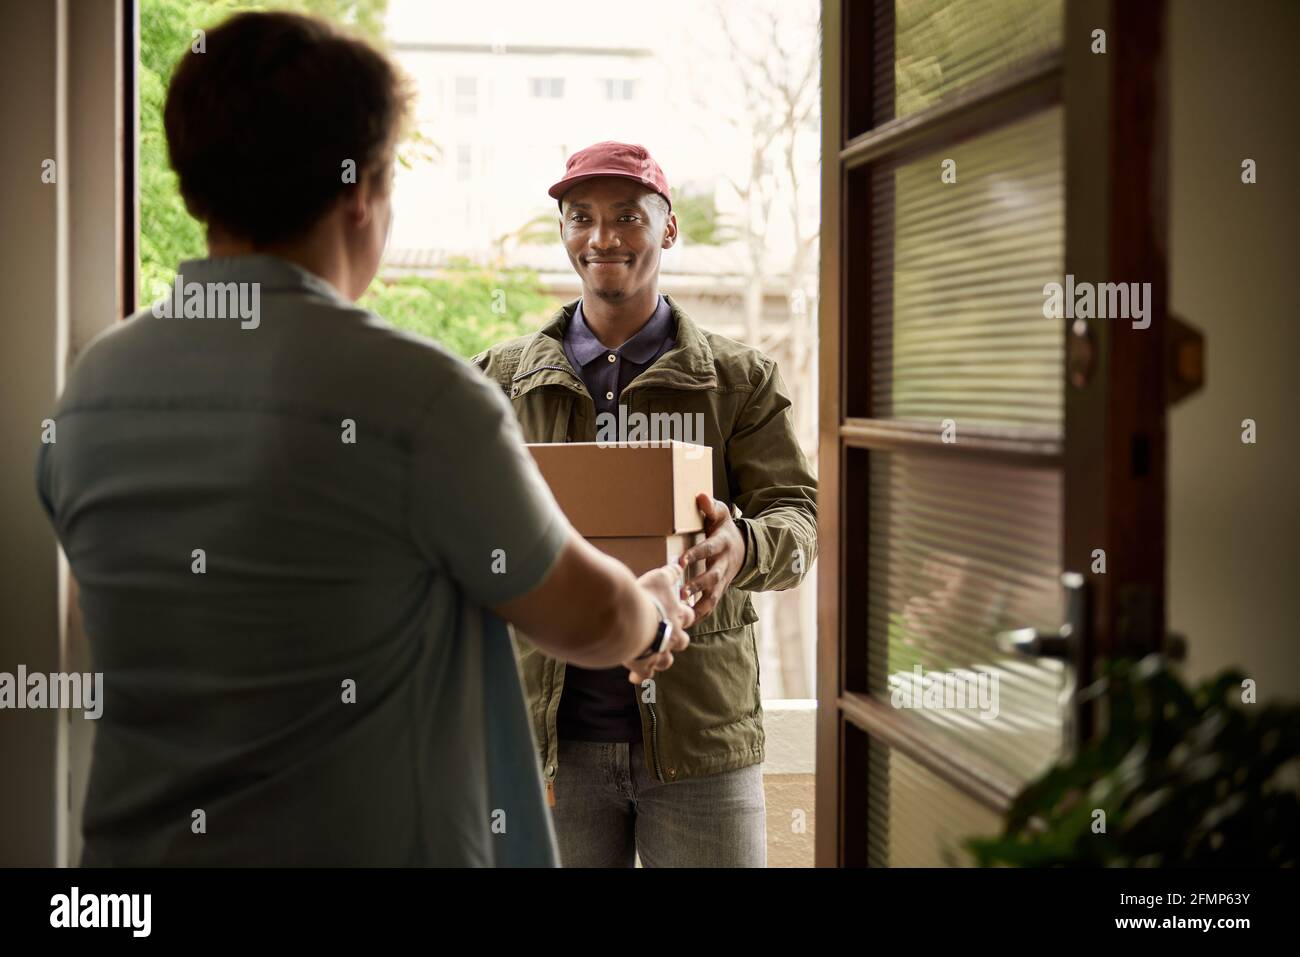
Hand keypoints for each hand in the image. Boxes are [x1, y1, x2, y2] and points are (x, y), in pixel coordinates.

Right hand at [623, 564, 693, 683]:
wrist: (630, 621)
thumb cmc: (646, 597)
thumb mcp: (659, 578)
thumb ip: (669, 573)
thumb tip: (679, 564)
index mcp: (677, 615)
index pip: (688, 615)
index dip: (685, 614)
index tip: (682, 613)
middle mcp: (672, 636)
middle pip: (681, 641)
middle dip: (676, 639)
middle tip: (667, 636)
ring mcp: (659, 652)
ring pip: (666, 660)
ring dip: (660, 658)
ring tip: (651, 657)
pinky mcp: (644, 664)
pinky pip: (644, 674)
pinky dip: (640, 675)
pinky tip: (634, 676)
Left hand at [678, 493, 745, 621]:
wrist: (744, 548)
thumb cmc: (725, 529)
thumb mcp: (721, 514)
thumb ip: (711, 507)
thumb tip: (701, 496)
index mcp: (722, 544)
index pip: (708, 550)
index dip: (695, 555)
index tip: (680, 560)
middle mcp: (724, 564)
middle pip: (712, 577)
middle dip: (697, 585)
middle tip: (680, 592)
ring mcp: (723, 580)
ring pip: (713, 597)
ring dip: (698, 606)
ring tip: (682, 614)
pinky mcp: (719, 591)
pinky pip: (711, 606)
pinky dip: (699, 616)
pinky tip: (684, 623)